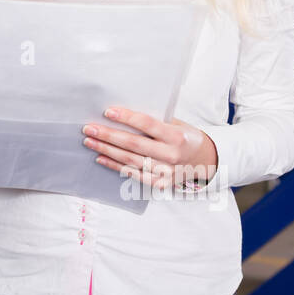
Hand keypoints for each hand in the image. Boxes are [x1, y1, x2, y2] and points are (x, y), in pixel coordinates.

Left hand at [82, 107, 218, 188]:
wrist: (204, 161)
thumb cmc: (185, 137)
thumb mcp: (177, 124)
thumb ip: (155, 120)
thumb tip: (122, 112)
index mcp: (176, 137)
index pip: (147, 124)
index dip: (127, 117)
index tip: (108, 111)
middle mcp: (171, 155)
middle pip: (134, 144)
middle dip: (109, 135)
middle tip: (89, 128)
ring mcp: (165, 172)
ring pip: (130, 160)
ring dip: (107, 150)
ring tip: (90, 141)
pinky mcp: (159, 183)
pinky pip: (132, 174)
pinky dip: (114, 166)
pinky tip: (100, 157)